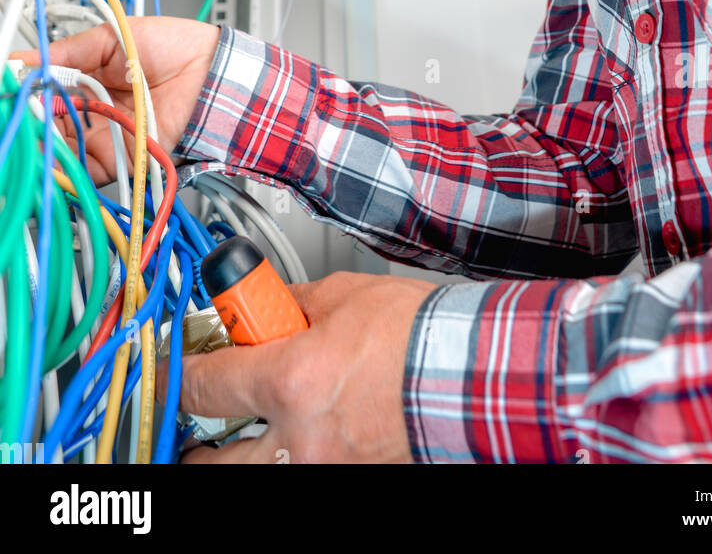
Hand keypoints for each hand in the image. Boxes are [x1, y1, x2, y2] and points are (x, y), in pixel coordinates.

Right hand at [11, 16, 219, 183]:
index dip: (26, 94)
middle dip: (28, 122)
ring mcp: (103, 137)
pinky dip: (62, 169)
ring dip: (39, 145)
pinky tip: (46, 157)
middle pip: (46, 124)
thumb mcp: (110, 37)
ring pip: (58, 150)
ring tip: (26, 134)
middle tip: (17, 115)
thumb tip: (20, 60)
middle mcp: (91, 111)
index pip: (44, 93)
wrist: (211, 73)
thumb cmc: (172, 47)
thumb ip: (66, 51)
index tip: (12, 92)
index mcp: (87, 80)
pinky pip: (82, 172)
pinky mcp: (118, 161)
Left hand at [162, 271, 440, 463]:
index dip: (179, 373)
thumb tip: (261, 308)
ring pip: (255, 474)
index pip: (203, 385)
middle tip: (193, 426)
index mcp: (291, 382)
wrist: (472, 371)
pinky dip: (291, 456)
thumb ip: (291, 305)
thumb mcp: (341, 296)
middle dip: (194, 445)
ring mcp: (325, 470)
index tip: (174, 369)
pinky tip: (304, 434)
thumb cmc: (417, 334)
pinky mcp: (349, 480)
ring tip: (244, 439)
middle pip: (211, 463)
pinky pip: (300, 470)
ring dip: (241, 458)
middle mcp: (300, 440)